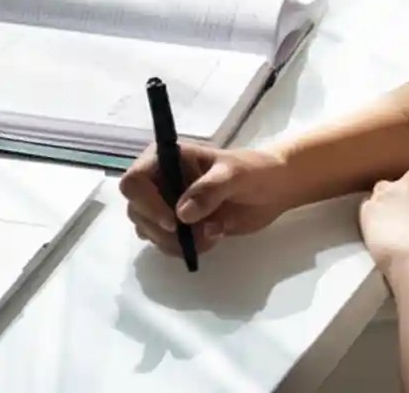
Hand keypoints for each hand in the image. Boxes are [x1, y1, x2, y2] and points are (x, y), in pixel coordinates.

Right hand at [119, 142, 290, 256]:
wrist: (273, 190)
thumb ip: (209, 190)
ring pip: (148, 230)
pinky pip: (164, 243)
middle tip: (197, 236)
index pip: (135, 180)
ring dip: (175, 242)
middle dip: (164, 230)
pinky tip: (210, 240)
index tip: (173, 222)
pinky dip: (183, 249)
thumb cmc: (254, 171)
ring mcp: (166, 204)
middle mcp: (160, 180)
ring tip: (211, 236)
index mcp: (166, 158)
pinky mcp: (178, 225)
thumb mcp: (234, 174)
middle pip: (137, 211)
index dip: (146, 203)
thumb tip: (182, 214)